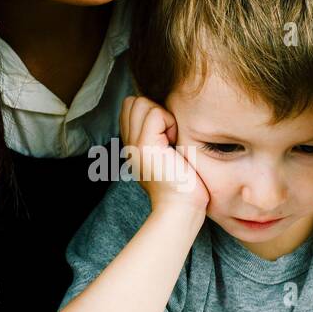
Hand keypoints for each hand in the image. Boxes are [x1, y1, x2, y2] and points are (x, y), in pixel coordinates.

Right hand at [120, 95, 209, 214]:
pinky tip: (175, 144)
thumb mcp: (167, 157)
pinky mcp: (144, 145)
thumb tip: (167, 115)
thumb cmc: (184, 186)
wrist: (181, 209)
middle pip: (132, 102)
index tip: (167, 136)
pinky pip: (155, 112)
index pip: (130, 107)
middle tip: (170, 137)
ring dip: (163, 116)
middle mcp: (128, 144)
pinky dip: (170, 122)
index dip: (151, 112)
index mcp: (132, 147)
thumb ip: (161, 137)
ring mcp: (134, 144)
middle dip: (154, 110)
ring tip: (172, 140)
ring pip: (141, 103)